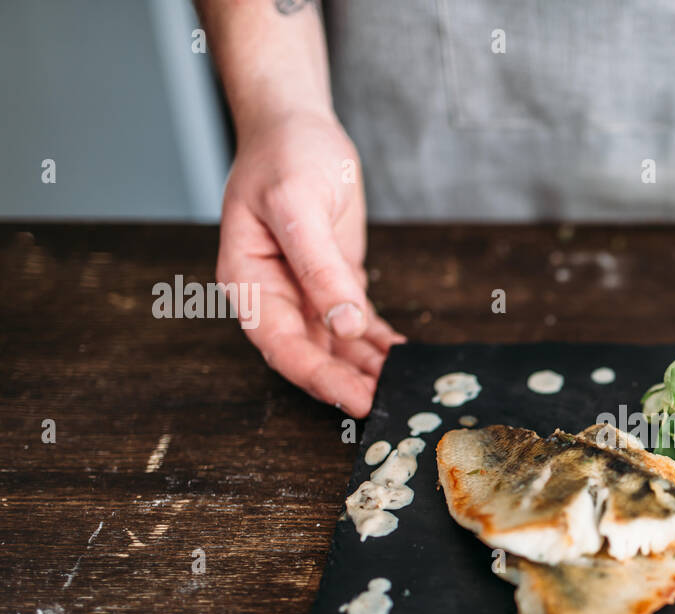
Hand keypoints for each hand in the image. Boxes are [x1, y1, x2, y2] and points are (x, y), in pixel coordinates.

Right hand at [216, 111, 403, 416]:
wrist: (296, 125)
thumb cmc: (284, 155)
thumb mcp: (299, 206)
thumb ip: (320, 268)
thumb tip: (345, 324)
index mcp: (249, 282)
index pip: (282, 346)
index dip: (319, 377)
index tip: (355, 400)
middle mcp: (275, 295)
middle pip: (310, 355)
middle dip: (348, 382)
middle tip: (388, 405)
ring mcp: (305, 292)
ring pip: (336, 346)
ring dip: (367, 368)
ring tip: (402, 387)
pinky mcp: (335, 283)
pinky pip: (356, 325)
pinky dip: (378, 343)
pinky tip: (403, 358)